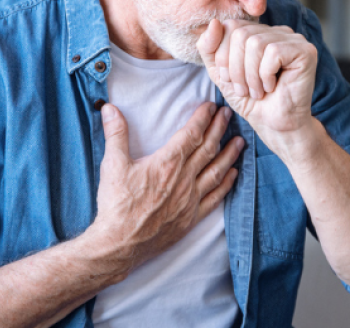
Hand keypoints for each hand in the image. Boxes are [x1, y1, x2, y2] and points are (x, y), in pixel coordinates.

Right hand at [89, 102, 242, 265]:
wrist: (120, 243)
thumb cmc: (116, 204)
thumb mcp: (112, 165)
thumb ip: (115, 134)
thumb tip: (110, 109)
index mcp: (167, 163)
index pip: (191, 134)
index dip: (203, 118)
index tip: (211, 106)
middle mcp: (183, 179)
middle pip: (208, 149)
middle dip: (219, 129)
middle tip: (228, 115)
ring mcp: (190, 199)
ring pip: (216, 171)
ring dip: (229, 154)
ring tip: (240, 141)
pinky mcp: (191, 217)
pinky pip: (215, 198)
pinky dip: (226, 184)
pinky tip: (233, 175)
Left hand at [196, 19, 317, 147]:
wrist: (274, 125)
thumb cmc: (250, 100)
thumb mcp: (220, 73)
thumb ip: (209, 48)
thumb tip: (214, 22)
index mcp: (258, 32)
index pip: (230, 25)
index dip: (223, 55)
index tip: (230, 80)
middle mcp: (277, 30)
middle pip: (241, 34)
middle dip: (235, 68)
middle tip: (244, 89)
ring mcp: (293, 39)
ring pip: (256, 43)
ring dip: (250, 75)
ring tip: (257, 91)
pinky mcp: (306, 51)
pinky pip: (273, 52)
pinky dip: (266, 75)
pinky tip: (273, 87)